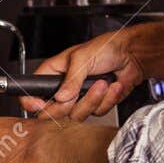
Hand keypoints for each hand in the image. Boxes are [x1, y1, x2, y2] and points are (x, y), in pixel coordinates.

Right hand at [18, 24, 149, 120]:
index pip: (32, 93)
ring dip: (93, 99)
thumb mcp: (83, 58)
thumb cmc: (106, 47)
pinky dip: (108, 99)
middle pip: (53, 112)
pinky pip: (97, 112)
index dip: (32, 102)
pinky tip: (113, 86)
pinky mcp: (96, 104)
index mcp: (53, 72)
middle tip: (76, 94)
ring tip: (102, 83)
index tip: (40, 104)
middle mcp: (64, 87)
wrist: (132, 54)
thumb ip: (71, 79)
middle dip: (68, 105)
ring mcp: (80, 97)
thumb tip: (61, 97)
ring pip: (77, 115)